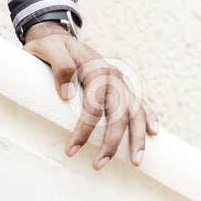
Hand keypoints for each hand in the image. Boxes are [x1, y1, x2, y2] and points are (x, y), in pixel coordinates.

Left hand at [22, 20, 159, 169]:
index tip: (71, 150)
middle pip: (119, 112)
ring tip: (136, 162)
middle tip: (98, 165)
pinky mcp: (120, 86)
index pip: (94, 104)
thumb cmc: (51, 46)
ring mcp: (119, 81)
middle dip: (112, 142)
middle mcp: (112, 75)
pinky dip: (148, 116)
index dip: (84, 129)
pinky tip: (153, 133)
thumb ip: (59, 65)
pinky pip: (139, 102)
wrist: (58, 35)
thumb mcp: (47, 48)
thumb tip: (68, 95)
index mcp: (95, 67)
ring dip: (137, 138)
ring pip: (135, 111)